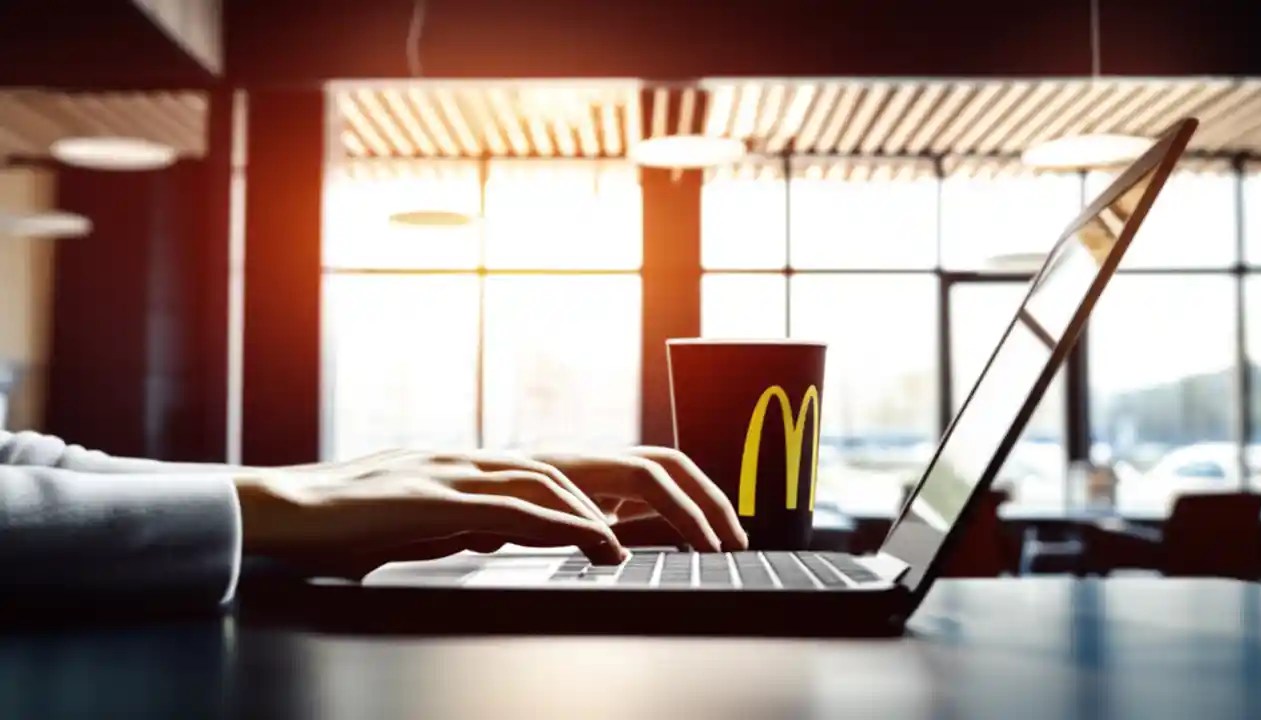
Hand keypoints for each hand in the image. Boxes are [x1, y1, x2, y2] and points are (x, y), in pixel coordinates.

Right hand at [235, 447, 745, 577]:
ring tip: (691, 546)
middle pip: (615, 461)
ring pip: (574, 479)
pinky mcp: (436, 494)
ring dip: (641, 514)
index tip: (711, 529)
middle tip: (729, 535)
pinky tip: (605, 549)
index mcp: (506, 467)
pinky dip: (570, 525)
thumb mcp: (451, 525)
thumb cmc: (363, 525)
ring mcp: (467, 470)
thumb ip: (498, 523)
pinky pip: (518, 507)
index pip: (608, 468)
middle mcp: (496, 459)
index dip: (667, 493)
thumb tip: (543, 534)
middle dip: (683, 495)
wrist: (285, 512)